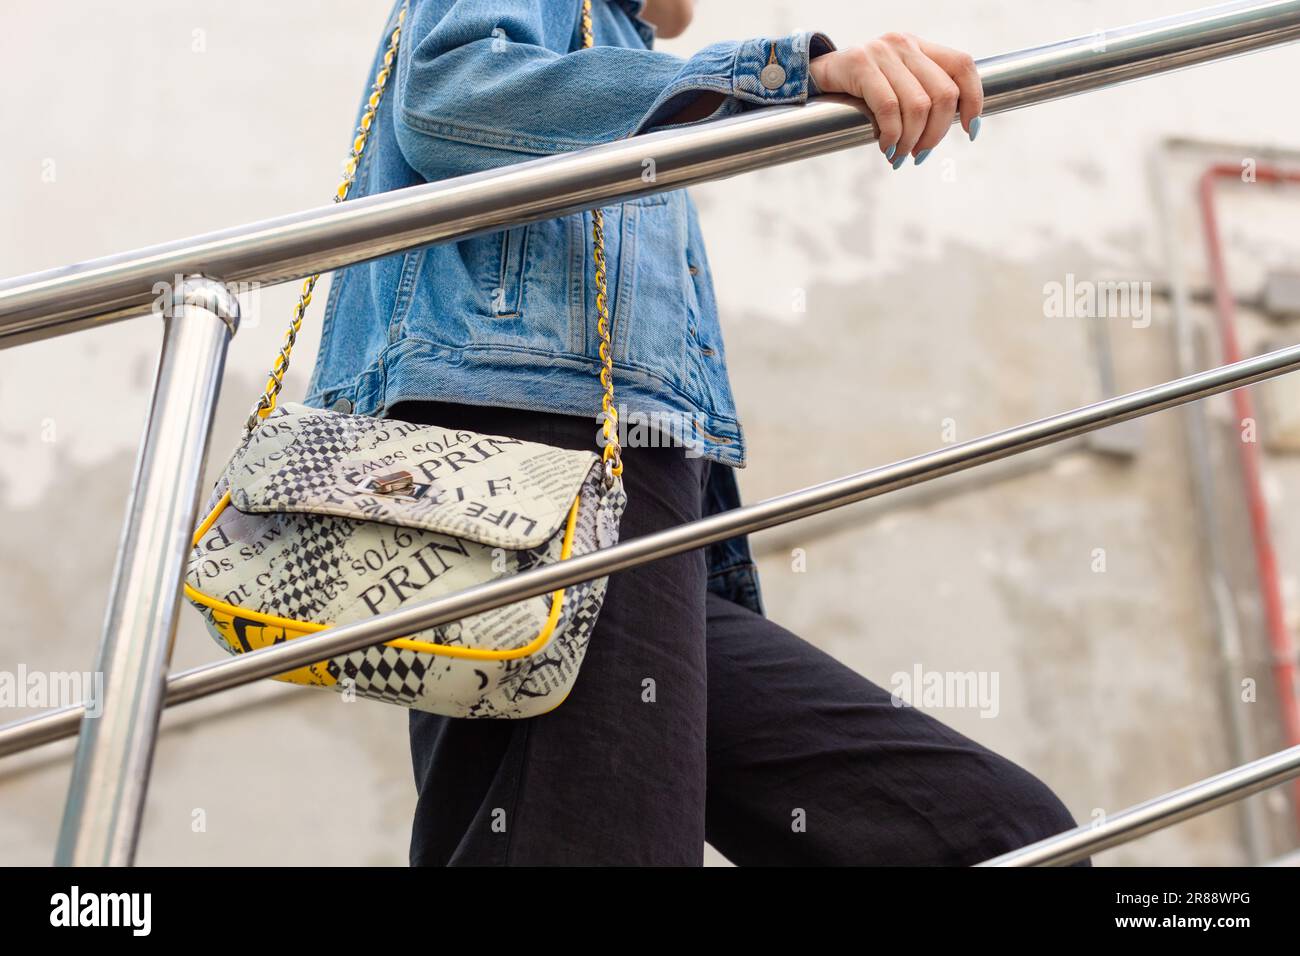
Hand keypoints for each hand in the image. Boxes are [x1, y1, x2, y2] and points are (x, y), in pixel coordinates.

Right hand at [809, 33, 982, 166]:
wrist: (810, 78)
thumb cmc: (857, 91)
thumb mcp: (894, 86)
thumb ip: (921, 96)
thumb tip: (950, 128)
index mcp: (920, 46)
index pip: (963, 66)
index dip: (973, 100)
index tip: (969, 131)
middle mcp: (904, 44)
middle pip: (944, 94)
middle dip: (936, 134)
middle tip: (920, 154)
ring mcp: (882, 51)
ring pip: (919, 106)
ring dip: (912, 141)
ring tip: (900, 156)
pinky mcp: (859, 64)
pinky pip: (888, 108)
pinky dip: (891, 135)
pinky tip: (885, 147)